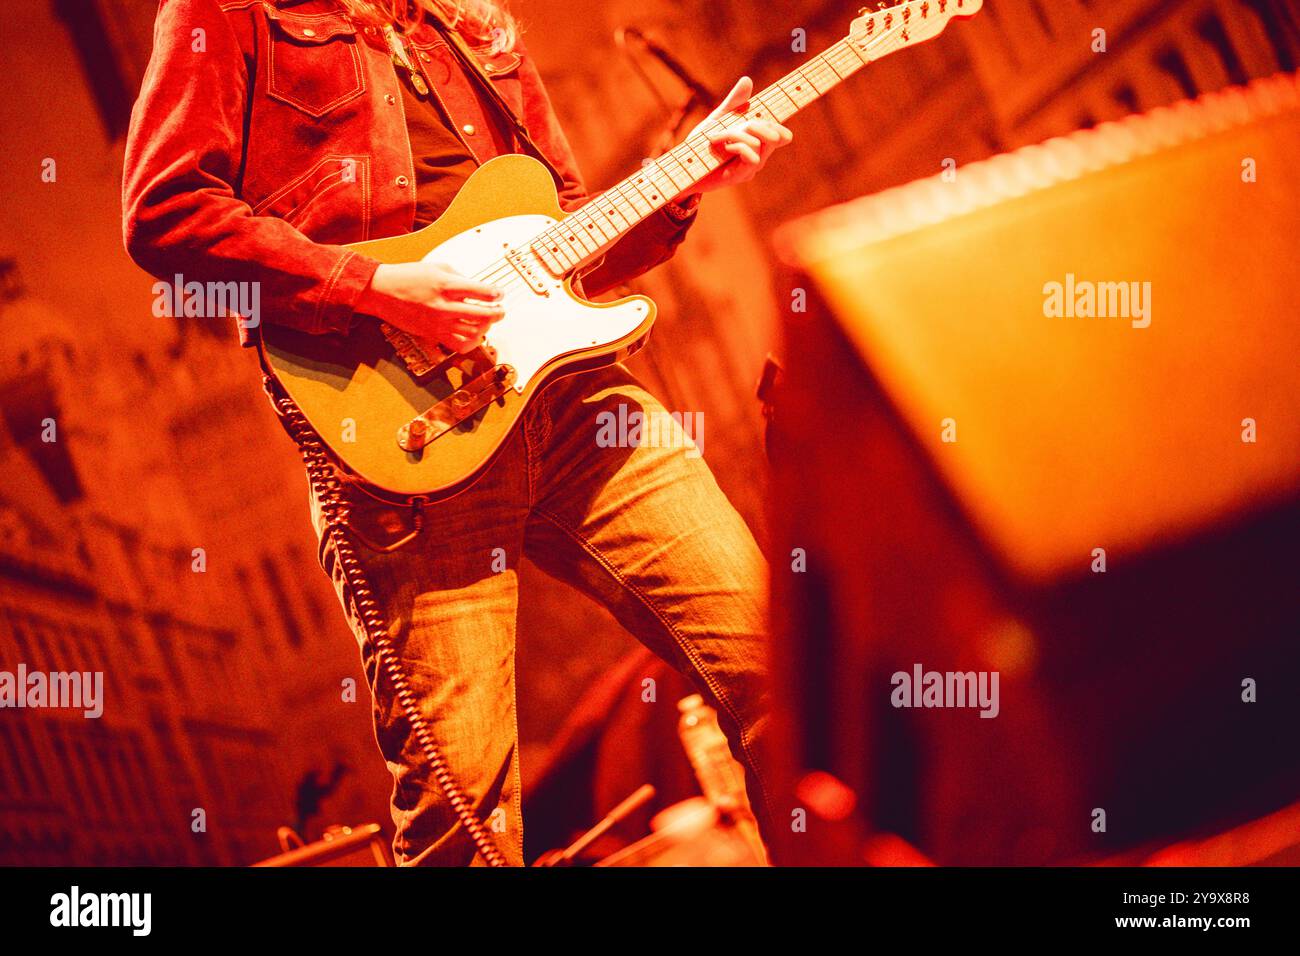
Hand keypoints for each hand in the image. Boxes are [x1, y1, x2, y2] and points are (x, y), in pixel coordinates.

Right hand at [360, 261, 504, 353]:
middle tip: (500, 310)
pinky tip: (473, 336)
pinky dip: (471, 343)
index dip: (495, 293)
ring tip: (486, 321)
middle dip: (497, 313)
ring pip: (473, 332)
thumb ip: (459, 277)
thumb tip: (476, 287)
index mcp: (446, 285)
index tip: (499, 293)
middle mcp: (443, 306)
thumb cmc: (407, 277)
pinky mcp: (433, 335)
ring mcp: (438, 323)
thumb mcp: (437, 267)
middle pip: (482, 315)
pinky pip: (458, 346)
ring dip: (485, 327)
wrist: (382, 291)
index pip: (481, 291)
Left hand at [677, 77, 793, 199]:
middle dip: (758, 125)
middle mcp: (759, 155)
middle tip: (742, 124)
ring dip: (737, 134)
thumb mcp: (718, 118)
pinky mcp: (742, 176)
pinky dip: (738, 146)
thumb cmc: (702, 144)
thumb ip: (734, 103)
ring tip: (716, 136)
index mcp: (756, 141)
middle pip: (775, 136)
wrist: (685, 167)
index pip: (780, 134)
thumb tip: (747, 79)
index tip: (782, 114)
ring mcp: (751, 167)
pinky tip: (725, 147)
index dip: (781, 126)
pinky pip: (753, 158)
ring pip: (759, 144)